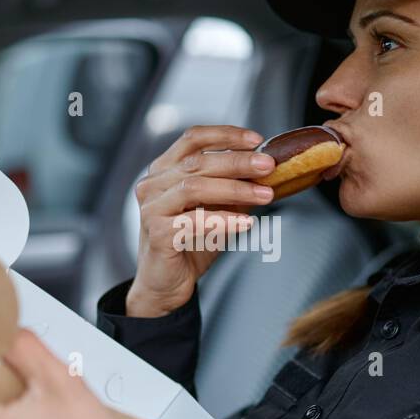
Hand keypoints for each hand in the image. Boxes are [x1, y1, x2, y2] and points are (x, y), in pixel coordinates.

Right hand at [127, 125, 274, 316]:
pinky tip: (246, 223)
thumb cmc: (190, 242)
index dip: (225, 135)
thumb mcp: (215, 208)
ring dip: (234, 189)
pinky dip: (224, 220)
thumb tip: (266, 171)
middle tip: (268, 165)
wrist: (166, 284)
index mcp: (164, 170)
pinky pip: (194, 221)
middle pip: (198, 161)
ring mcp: (152, 209)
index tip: (256, 139)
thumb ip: (232, 188)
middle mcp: (153, 185)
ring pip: (194, 187)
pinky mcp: (157, 234)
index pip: (193, 138)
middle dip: (238, 161)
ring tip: (264, 194)